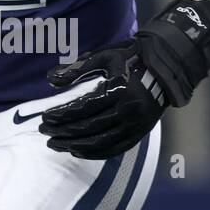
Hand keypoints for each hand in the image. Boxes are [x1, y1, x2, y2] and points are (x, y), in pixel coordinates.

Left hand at [38, 0, 209, 159]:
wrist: (166, 66)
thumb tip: (50, 80)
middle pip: (90, 127)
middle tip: (44, 131)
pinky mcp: (140, 132)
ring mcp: (136, 124)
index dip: (62, 115)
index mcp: (118, 89)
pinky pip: (115, 148)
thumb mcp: (103, 56)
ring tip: (55, 144)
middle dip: (64, 131)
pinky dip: (95, 152)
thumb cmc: (130, 57)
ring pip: (101, 141)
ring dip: (75, 145)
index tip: (44, 117)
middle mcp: (128, 110)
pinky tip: (77, 150)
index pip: (83, 108)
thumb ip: (76, 69)